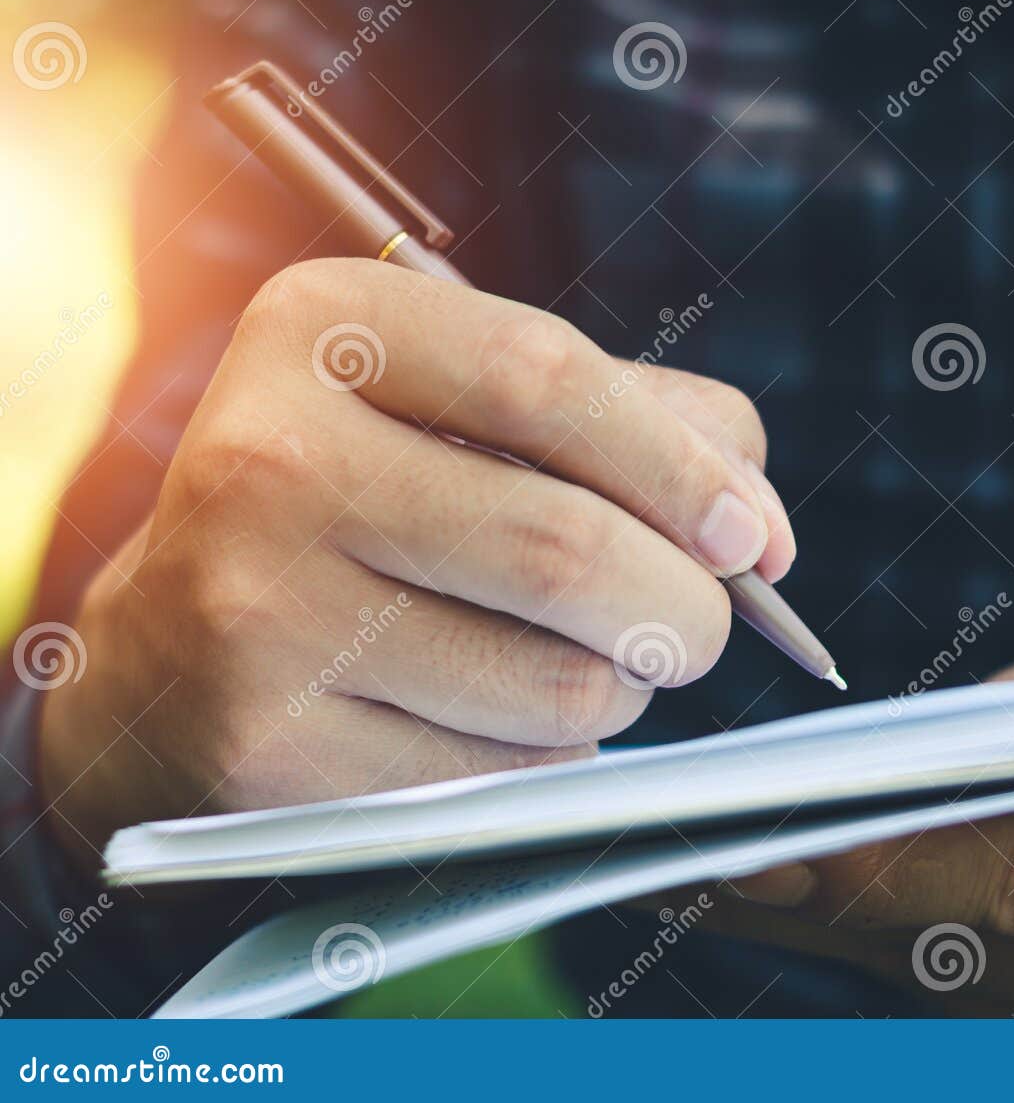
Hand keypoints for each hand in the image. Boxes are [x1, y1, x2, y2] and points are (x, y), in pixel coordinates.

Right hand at [37, 258, 794, 863]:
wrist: (166, 651)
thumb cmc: (366, 505)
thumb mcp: (461, 404)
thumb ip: (628, 418)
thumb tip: (759, 527)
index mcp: (326, 330)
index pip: (545, 378)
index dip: (682, 467)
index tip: (754, 538)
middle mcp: (270, 457)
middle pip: (567, 549)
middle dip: (686, 608)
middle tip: (699, 625)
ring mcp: (258, 612)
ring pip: (559, 682)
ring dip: (624, 688)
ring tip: (588, 661)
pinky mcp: (273, 749)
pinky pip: (506, 772)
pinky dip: (552, 753)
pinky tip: (501, 715)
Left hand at [702, 569, 1013, 1015]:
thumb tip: (927, 743)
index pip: (998, 872)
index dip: (849, 862)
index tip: (727, 844)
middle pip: (940, 949)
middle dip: (788, 905)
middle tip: (654, 863)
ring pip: (942, 987)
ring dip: (813, 933)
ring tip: (695, 876)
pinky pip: (978, 994)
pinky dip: (880, 946)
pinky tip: (802, 900)